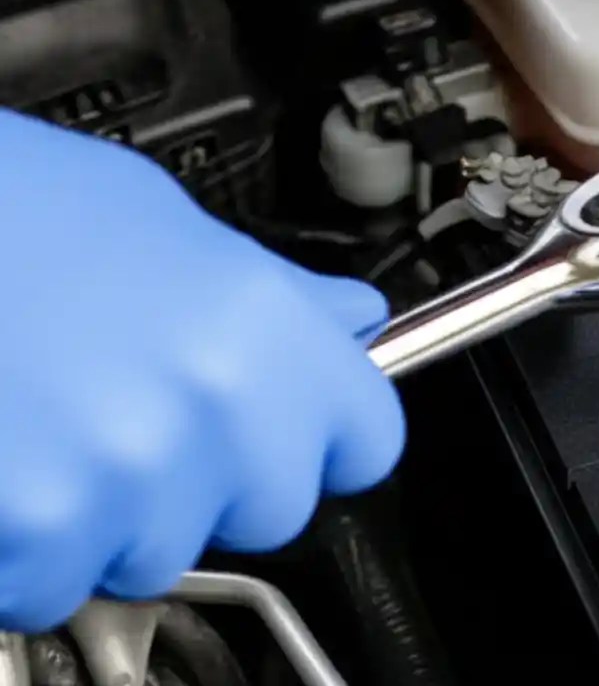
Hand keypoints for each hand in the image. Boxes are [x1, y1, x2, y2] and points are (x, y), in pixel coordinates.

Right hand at [0, 110, 404, 629]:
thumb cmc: (11, 209)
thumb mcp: (159, 220)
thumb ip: (272, 293)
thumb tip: (349, 318)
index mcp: (262, 325)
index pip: (369, 439)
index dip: (328, 436)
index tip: (296, 428)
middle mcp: (213, 410)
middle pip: (272, 510)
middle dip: (216, 483)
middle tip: (141, 416)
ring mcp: (127, 481)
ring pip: (162, 555)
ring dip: (117, 517)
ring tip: (57, 428)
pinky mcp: (39, 533)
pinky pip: (58, 583)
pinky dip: (29, 550)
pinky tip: (12, 466)